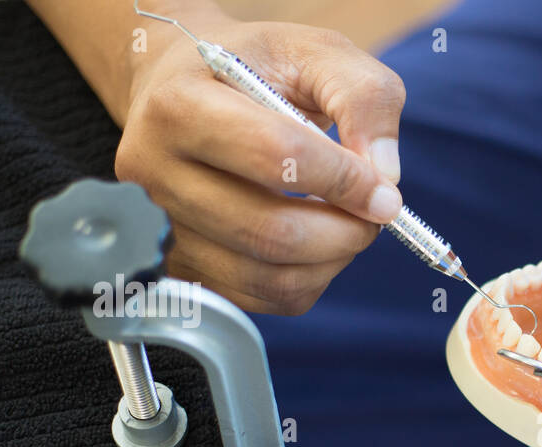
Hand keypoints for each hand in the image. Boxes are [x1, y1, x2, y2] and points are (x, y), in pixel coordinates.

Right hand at [117, 14, 404, 313]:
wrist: (182, 87)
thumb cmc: (253, 69)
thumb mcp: (316, 52)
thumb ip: (364, 99)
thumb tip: (384, 178)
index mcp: (178, 106)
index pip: (276, 157)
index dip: (346, 181)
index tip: (386, 193)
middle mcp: (154, 173)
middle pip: (270, 232)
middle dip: (345, 232)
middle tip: (374, 214)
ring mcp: (162, 229)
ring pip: (268, 277)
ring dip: (332, 261)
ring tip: (347, 224)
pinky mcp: (182, 269)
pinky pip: (263, 298)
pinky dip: (310, 280)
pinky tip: (316, 244)